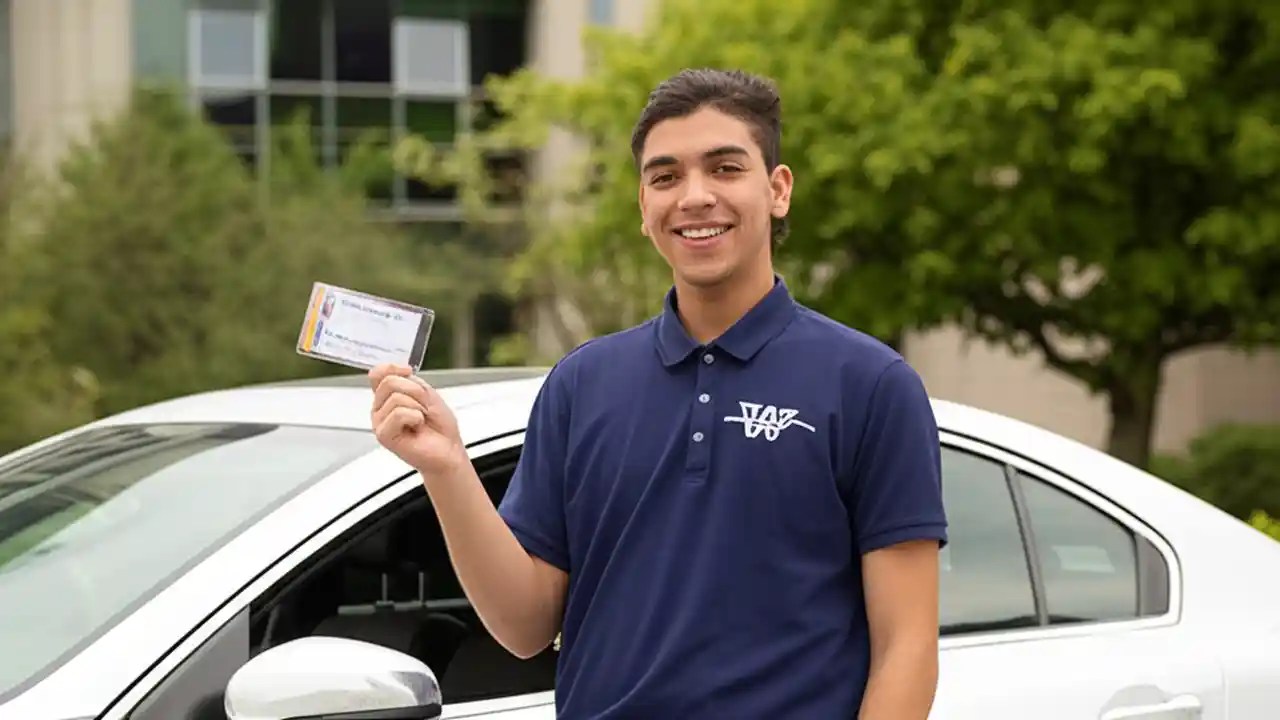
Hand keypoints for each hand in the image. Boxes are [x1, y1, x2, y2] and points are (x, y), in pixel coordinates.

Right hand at [368, 364, 467, 480]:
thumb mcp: (428, 394)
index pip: (377, 373)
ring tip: (421, 420)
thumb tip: (397, 372)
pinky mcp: (383, 435)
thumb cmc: (440, 426)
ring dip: (418, 407)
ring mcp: (379, 422)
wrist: (449, 450)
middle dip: (415, 391)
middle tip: (424, 407)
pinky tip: (417, 427)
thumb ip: (409, 381)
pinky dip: (415, 417)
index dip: (392, 368)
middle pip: (389, 382)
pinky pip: (398, 413)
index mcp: (388, 397)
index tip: (408, 372)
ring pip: (396, 397)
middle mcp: (380, 409)